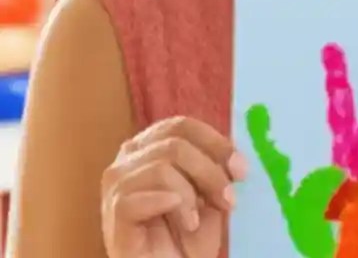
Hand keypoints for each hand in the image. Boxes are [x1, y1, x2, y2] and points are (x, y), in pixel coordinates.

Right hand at [101, 116, 246, 257]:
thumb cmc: (189, 235)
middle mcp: (127, 160)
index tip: (241, 169)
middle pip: (174, 144)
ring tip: (197, 220)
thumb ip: (217, 168)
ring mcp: (116, 186)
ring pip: (161, 168)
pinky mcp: (113, 213)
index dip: (215, 143)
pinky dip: (172, 206)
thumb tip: (234, 157)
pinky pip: (139, 197)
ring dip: (191, 195)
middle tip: (228, 199)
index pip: (181, 126)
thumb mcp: (211, 195)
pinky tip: (186, 221)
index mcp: (151, 148)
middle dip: (210, 171)